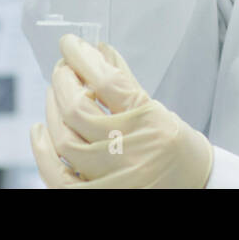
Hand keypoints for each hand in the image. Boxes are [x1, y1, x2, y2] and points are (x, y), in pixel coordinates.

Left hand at [30, 34, 212, 188]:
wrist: (198, 187)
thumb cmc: (178, 149)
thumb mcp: (158, 109)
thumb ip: (126, 82)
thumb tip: (98, 50)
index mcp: (149, 121)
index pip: (106, 81)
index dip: (82, 58)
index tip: (70, 44)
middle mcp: (130, 150)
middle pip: (79, 109)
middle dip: (63, 81)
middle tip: (62, 68)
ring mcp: (112, 176)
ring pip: (64, 139)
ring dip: (52, 109)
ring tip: (55, 93)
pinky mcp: (98, 194)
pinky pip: (58, 177)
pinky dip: (42, 152)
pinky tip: (40, 129)